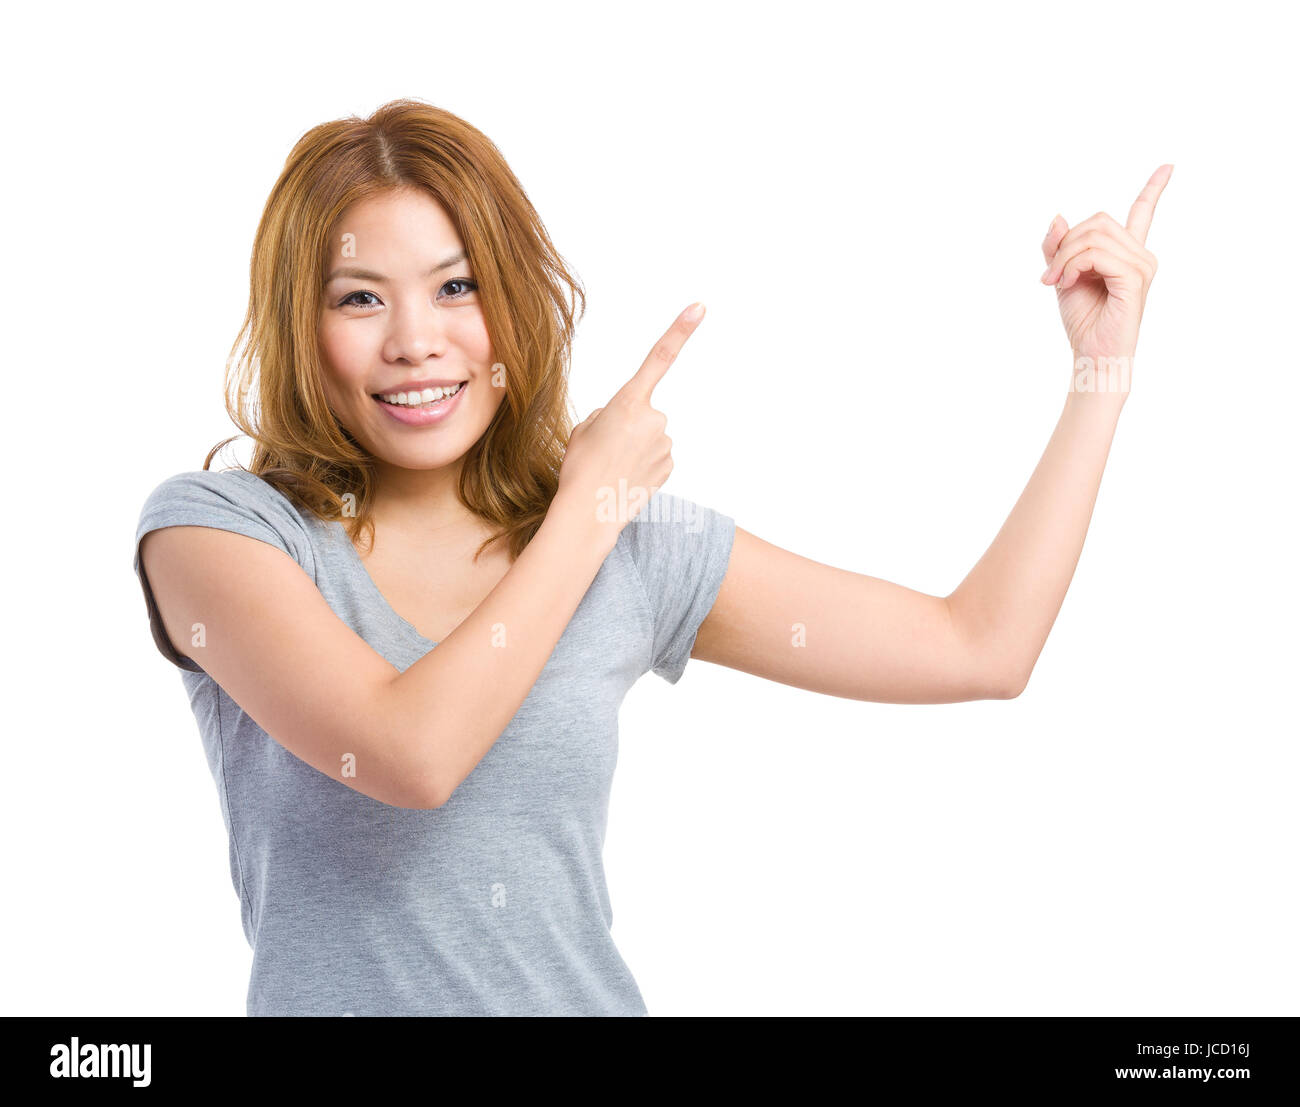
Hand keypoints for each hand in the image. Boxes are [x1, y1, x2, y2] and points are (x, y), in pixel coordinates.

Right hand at [555, 302, 704, 539]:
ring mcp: (665, 443)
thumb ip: (607, 413)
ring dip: (633, 447)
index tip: (700, 308)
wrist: (589, 513)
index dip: (681, 330)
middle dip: (627, 425)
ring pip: (649, 436)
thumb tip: (624, 419)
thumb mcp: (583, 428)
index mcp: (628, 401)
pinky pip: (655, 456)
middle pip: (642, 411)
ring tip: (613, 466)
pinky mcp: (670, 465)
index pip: (659, 357)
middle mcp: (653, 418)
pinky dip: (643, 464)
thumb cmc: (580, 468)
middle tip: (605, 448)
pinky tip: (626, 477)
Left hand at [1040, 164, 1171, 388]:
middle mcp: (1140, 255)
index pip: (1143, 213)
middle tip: (1049, 274)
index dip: (1154, 188)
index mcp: (1127, 253)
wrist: (1092, 355)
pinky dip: (1073, 266)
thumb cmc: (1083, 320)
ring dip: (1064, 257)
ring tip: (1056, 282)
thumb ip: (1058, 248)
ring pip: (1094, 236)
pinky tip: (1065, 284)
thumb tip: (1058, 216)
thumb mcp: (1061, 276)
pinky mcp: (1134, 278)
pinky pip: (1097, 255)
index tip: (1169, 166)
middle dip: (1065, 243)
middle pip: (1098, 221)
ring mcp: (1142, 265)